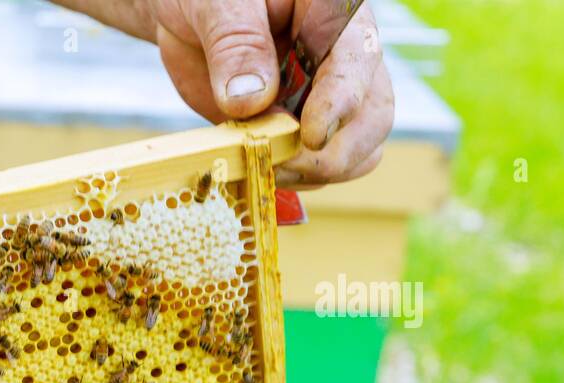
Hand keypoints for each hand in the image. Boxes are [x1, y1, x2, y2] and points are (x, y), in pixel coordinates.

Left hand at [53, 0, 393, 186]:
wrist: (190, 15)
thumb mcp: (216, 2)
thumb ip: (235, 44)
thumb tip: (248, 101)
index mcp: (335, 14)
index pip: (359, 63)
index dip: (339, 105)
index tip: (309, 137)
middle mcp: (345, 59)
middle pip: (374, 118)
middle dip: (332, 154)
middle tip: (278, 165)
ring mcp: (327, 100)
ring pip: (355, 153)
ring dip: (312, 175)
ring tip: (260, 167)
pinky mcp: (300, 131)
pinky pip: (314, 169)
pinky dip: (289, 182)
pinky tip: (255, 177)